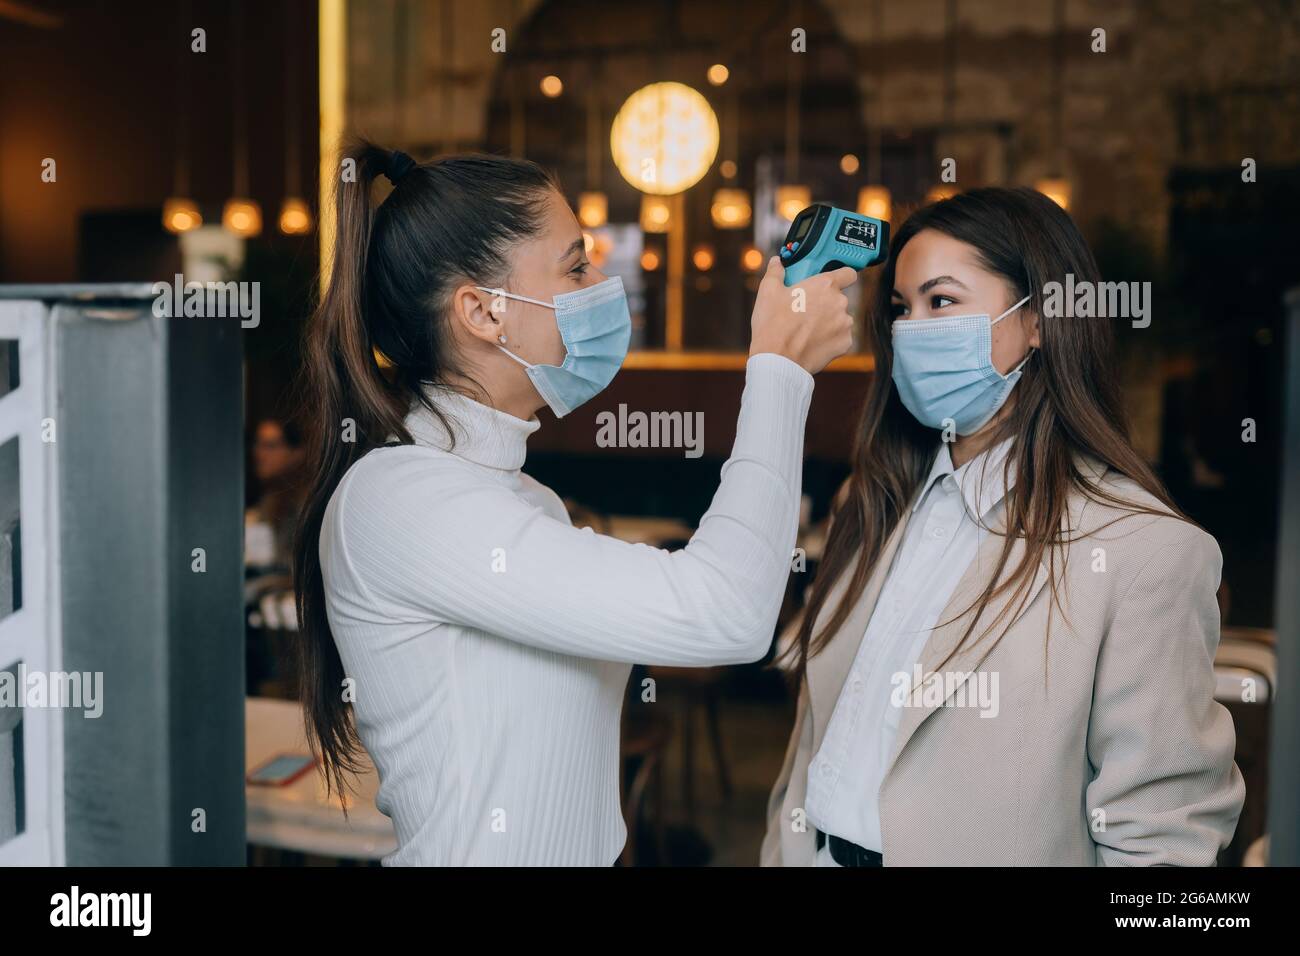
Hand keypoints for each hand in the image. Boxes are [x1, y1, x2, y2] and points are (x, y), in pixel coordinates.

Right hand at [748, 257, 857, 374]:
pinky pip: (841, 337)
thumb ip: (776, 272)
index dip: (841, 276)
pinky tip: (813, 342)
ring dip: (829, 322)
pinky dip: (830, 339)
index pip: (848, 273)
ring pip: (840, 319)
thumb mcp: (768, 292)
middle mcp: (840, 302)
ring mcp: (845, 324)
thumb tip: (777, 263)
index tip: (832, 281)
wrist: (777, 360)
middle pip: (839, 298)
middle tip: (805, 311)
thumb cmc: (773, 325)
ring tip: (807, 330)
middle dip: (825, 303)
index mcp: (825, 285)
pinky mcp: (845, 343)